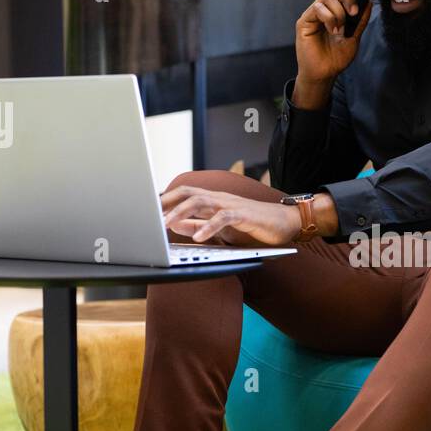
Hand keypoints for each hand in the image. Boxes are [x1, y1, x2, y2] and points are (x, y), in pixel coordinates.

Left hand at [160, 186, 302, 246]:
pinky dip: (209, 227)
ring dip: (181, 212)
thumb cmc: (253, 226)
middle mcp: (219, 198)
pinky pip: (223, 218)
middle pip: (188, 193)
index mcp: (212, 200)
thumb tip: (173, 224)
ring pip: (201, 201)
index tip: (145, 211)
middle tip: (148, 216)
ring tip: (166, 225)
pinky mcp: (244, 215)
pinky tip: (198, 237)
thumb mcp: (219, 228)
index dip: (164, 200)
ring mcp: (231, 205)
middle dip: (167, 202)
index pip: (183, 194)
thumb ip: (197, 224)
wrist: (285, 224)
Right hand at [294, 0, 373, 87]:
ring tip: (341, 29)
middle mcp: (320, 8)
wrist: (325, 74)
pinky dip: (330, 18)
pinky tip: (333, 31)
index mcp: (332, 9)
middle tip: (353, 11)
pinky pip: (318, 8)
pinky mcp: (304, 22)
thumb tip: (369, 1)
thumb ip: (360, 20)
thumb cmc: (336, 57)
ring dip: (339, 12)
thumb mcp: (354, 37)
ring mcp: (311, 14)